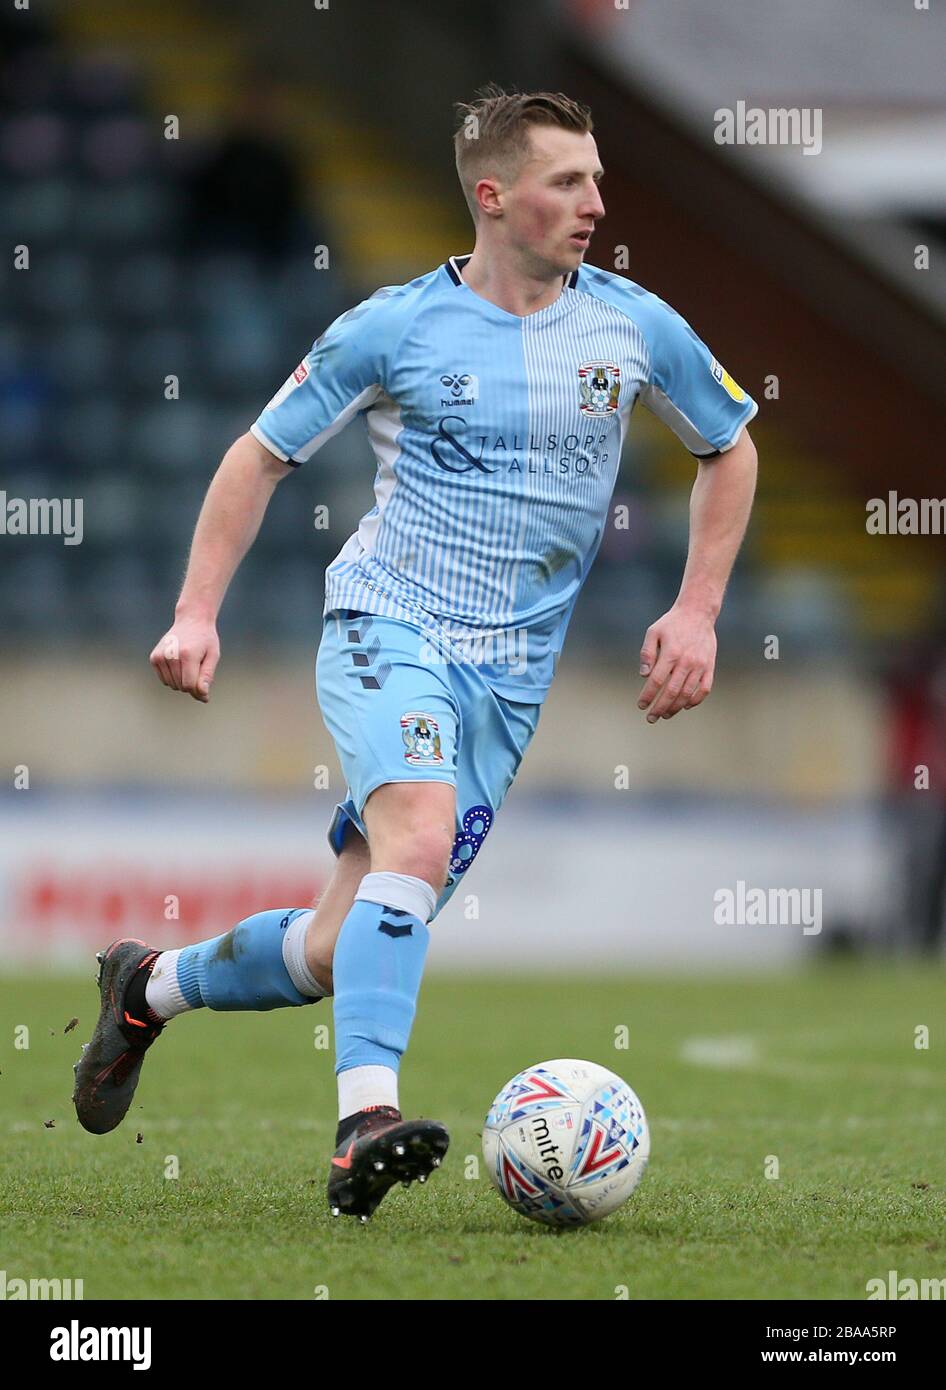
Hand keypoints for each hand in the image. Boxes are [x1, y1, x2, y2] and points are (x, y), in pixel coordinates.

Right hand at [149, 611, 219, 702]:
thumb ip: (207, 676)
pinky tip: (179, 664)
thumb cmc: (205, 640)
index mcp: (187, 655)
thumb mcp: (213, 656)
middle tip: (198, 668)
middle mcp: (170, 655)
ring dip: (182, 681)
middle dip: (191, 684)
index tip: (205, 687)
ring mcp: (159, 656)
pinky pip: (164, 680)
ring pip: (172, 684)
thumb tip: (203, 695)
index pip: (188, 685)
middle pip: (180, 686)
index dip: (198, 690)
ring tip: (188, 664)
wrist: (191, 620)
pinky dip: (173, 677)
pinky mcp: (154, 657)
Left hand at [638, 604, 715, 721]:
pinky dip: (695, 700)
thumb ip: (647, 653)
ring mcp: (700, 665)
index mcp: (671, 653)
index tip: (641, 705)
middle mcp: (686, 661)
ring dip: (675, 707)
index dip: (648, 695)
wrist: (698, 612)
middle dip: (660, 707)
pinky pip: (705, 688)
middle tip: (651, 718)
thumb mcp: (653, 632)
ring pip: (687, 693)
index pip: (657, 681)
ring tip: (665, 714)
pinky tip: (685, 706)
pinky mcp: (709, 666)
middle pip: (672, 692)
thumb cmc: (672, 623)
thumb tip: (644, 676)